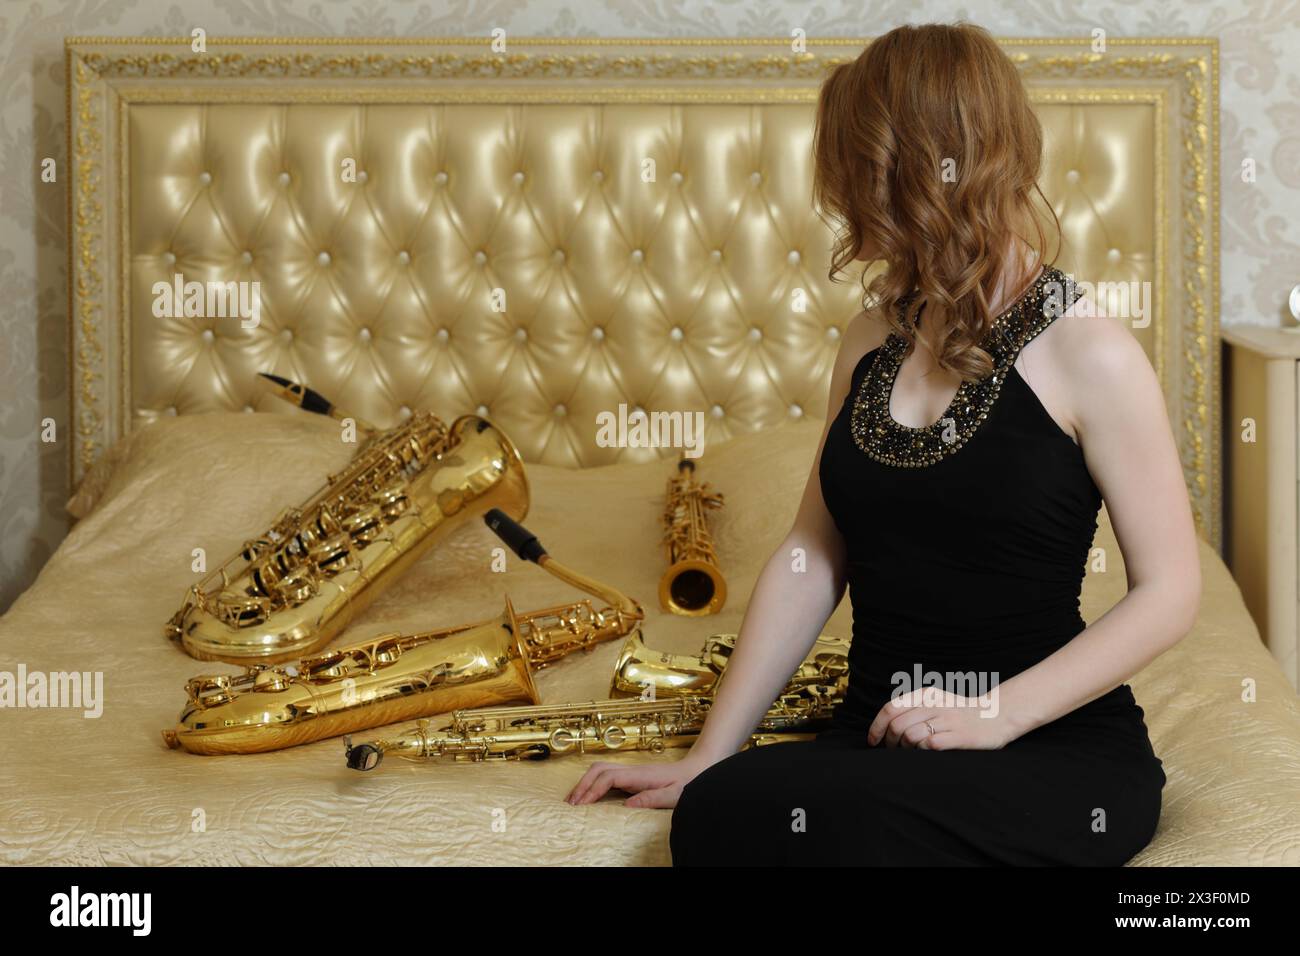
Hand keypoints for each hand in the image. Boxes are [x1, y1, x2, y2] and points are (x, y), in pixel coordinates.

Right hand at [566, 753, 708, 808]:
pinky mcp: (630, 775)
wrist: (695, 769)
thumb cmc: (686, 784)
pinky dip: (592, 783)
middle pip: (598, 770)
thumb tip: (627, 805)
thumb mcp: (673, 795)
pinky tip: (588, 796)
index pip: (608, 777)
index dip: (593, 790)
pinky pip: (605, 776)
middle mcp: (630, 769)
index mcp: (638, 774)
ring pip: (599, 770)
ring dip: (584, 783)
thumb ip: (651, 799)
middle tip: (570, 804)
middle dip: (581, 785)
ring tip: (573, 801)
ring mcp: (629, 771)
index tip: (582, 805)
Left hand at [865, 687, 1014, 749]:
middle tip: (893, 751)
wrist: (998, 714)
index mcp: (926, 694)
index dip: (876, 727)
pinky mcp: (959, 736)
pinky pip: (929, 745)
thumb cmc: (960, 711)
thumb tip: (885, 725)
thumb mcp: (936, 700)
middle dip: (889, 742)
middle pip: (897, 725)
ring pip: (910, 736)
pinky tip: (926, 754)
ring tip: (910, 753)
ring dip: (905, 749)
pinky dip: (922, 752)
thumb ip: (913, 707)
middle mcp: (934, 704)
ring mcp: (947, 720)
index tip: (873, 741)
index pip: (890, 708)